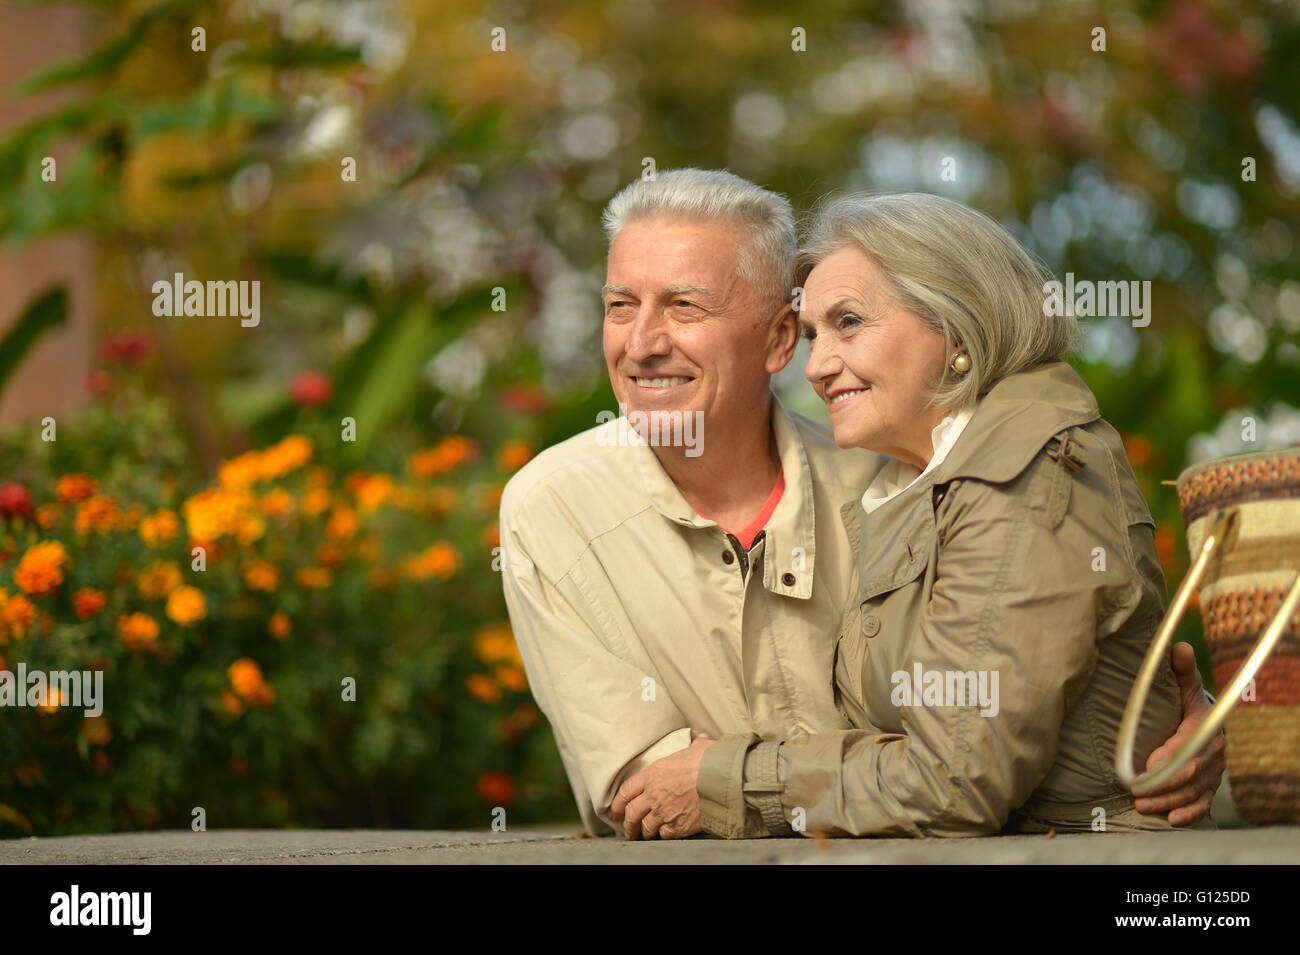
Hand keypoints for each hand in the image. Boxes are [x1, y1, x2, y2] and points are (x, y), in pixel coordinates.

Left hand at [609, 734, 713, 839]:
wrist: (721, 780)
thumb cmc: (710, 760)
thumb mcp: (698, 747)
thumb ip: (694, 745)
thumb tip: (701, 740)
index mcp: (654, 774)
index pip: (627, 790)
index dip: (618, 802)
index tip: (615, 810)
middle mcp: (654, 794)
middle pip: (631, 813)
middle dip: (628, 824)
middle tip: (628, 830)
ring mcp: (664, 812)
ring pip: (646, 827)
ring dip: (644, 832)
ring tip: (645, 835)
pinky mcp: (677, 826)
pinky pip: (664, 835)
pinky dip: (663, 835)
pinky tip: (665, 834)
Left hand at [1133, 642, 1225, 825]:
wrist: (1208, 722)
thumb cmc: (1187, 703)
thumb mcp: (1185, 685)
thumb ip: (1180, 670)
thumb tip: (1178, 645)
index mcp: (1203, 726)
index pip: (1187, 745)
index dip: (1168, 757)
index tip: (1147, 766)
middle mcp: (1212, 751)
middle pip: (1188, 773)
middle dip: (1162, 785)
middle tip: (1136, 793)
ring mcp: (1213, 771)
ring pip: (1192, 791)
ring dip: (1167, 801)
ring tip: (1141, 806)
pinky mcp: (1210, 785)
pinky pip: (1203, 803)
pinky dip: (1189, 812)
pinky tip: (1172, 820)